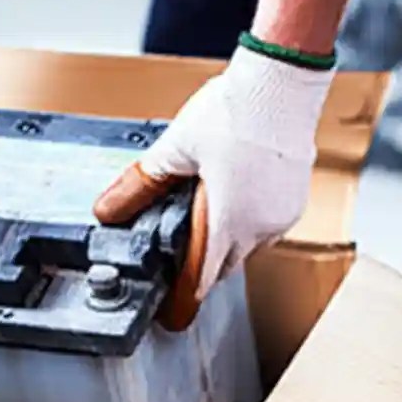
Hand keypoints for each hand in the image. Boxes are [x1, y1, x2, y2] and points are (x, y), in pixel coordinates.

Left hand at [93, 47, 332, 298]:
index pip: (201, 280)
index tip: (171, 319)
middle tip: (174, 253)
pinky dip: (245, 222)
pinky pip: (265, 227)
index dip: (183, 301)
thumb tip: (106, 212)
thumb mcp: (175, 149)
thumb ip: (140, 185)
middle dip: (199, 264)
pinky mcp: (295, 200)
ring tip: (200, 212)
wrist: (283, 82)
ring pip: (245, 246)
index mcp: (227, 222)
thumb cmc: (235, 112)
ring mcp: (282, 216)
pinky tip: (229, 194)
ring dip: (223, 241)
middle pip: (222, 265)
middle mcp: (259, 227)